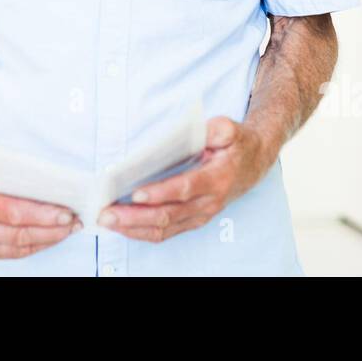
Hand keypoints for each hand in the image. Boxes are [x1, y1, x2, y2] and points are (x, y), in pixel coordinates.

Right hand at [0, 146, 83, 259]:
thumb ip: (15, 173)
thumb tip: (52, 183)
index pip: (14, 213)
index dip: (43, 216)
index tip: (66, 214)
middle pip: (19, 235)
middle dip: (51, 231)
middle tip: (74, 223)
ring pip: (17, 248)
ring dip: (46, 240)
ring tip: (67, 230)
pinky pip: (10, 253)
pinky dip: (32, 246)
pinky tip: (48, 237)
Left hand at [97, 117, 274, 242]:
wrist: (255, 162)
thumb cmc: (236, 144)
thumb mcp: (228, 128)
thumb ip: (211, 129)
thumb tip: (188, 132)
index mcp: (217, 178)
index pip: (185, 188)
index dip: (161, 192)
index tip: (137, 193)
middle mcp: (209, 202)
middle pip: (168, 215)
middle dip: (134, 216)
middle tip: (107, 213)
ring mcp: (201, 215)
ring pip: (164, 229)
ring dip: (133, 228)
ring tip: (106, 221)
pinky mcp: (194, 220)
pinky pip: (166, 232)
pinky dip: (141, 232)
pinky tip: (121, 226)